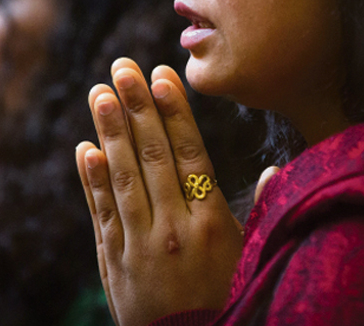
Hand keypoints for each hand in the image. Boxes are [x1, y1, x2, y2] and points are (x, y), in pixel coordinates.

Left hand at [75, 59, 243, 325]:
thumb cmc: (227, 297)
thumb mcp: (252, 255)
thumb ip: (261, 209)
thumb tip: (277, 170)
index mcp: (212, 223)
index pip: (191, 154)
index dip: (173, 113)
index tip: (161, 76)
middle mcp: (174, 228)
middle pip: (153, 157)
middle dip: (137, 108)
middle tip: (122, 67)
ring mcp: (140, 244)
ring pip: (123, 178)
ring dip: (110, 132)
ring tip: (101, 94)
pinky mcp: (114, 261)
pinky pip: (102, 213)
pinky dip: (92, 180)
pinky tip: (86, 149)